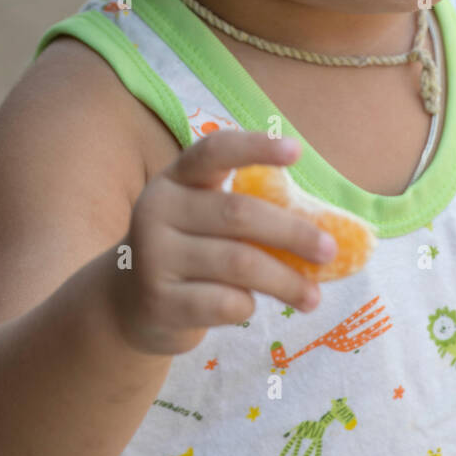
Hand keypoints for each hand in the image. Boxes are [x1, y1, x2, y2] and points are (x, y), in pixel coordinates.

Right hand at [112, 131, 336, 355]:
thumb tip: (325, 233)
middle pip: (239, 214)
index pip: (215, 151)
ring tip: (313, 296)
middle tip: (329, 251)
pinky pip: (223, 303)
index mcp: (175, 178)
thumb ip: (246, 214)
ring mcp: (153, 256)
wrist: (126, 304)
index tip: (298, 151)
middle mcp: (157, 209)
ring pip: (239, 264)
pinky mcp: (158, 301)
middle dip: (293, 233)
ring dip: (285, 281)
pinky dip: (247, 306)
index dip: (255, 147)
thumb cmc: (187, 252)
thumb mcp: (202, 220)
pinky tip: (250, 307)